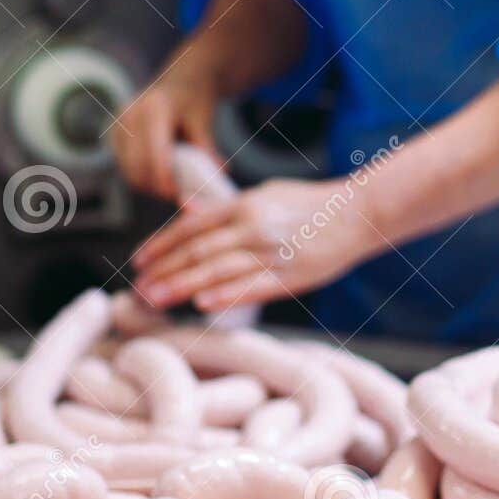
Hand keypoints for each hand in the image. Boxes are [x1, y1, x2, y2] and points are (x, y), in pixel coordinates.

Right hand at [109, 40, 224, 202]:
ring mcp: (118, 123)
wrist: (182, 80)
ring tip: (172, 186)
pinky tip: (160, 176)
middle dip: (157, 187)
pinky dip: (142, 177)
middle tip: (178, 196)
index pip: (154, 152)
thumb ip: (207, 150)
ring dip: (149, 185)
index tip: (178, 195)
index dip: (164, 178)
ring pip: (128, 170)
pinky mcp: (114, 134)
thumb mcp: (204, 122)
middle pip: (137, 166)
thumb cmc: (195, 101)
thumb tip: (217, 178)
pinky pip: (125, 166)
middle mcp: (130, 113)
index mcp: (154, 107)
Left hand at [131, 177, 382, 311]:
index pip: (192, 226)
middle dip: (165, 271)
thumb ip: (226, 206)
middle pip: (198, 250)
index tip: (140, 261)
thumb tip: (188, 211)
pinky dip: (226, 295)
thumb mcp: (266, 194)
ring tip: (156, 300)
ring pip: (218, 270)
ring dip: (183, 286)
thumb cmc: (312, 205)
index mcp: (245, 205)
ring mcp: (273, 252)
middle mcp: (254, 227)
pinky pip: (253, 287)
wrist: (359, 213)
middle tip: (139, 289)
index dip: (162, 244)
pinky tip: (203, 304)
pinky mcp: (293, 275)